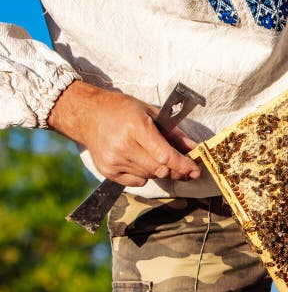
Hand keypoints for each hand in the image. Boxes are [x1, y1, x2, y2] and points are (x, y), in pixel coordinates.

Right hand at [47, 80, 200, 186]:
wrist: (87, 114)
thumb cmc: (121, 109)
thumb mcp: (150, 113)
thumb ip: (174, 132)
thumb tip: (193, 148)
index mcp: (136, 128)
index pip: (165, 156)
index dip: (184, 165)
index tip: (196, 170)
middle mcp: (123, 146)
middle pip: (159, 169)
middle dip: (177, 170)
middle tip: (186, 168)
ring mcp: (113, 160)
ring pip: (150, 176)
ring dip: (160, 170)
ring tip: (158, 157)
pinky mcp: (107, 170)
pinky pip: (136, 182)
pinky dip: (145, 175)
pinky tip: (141, 161)